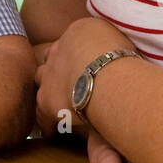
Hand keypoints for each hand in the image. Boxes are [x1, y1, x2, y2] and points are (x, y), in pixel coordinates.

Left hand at [35, 16, 138, 134]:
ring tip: (56, 102)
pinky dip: (47, 121)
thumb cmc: (121, 58)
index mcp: (78, 32)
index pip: (71, 41)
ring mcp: (49, 73)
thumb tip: (114, 49)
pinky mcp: (47, 99)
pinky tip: (52, 130)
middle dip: (55, 66)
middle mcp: (59, 49)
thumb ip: (109, 41)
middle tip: (65, 79)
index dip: (75, 53)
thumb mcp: (117, 36)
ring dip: (48, 89)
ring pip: (40, 79)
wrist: (106, 76)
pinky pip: (41, 112)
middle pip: (50, 56)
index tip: (81, 63)